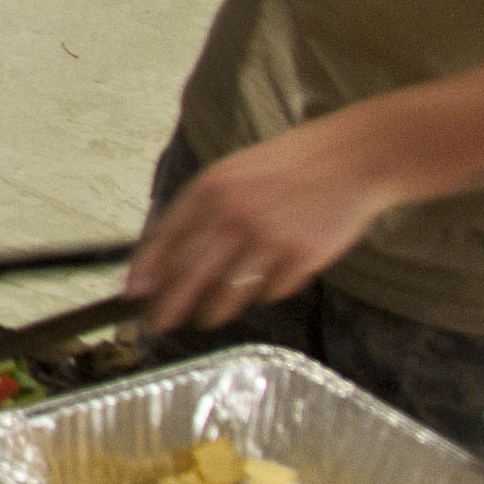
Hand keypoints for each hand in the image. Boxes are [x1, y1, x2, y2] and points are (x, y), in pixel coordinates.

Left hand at [126, 134, 404, 331]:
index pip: (166, 238)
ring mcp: (269, 238)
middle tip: (157, 324)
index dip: (145, 271)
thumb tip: (167, 252)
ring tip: (209, 316)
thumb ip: (201, 210)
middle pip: (189, 274)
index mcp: (212, 188)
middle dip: (169, 306)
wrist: (352, 159)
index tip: (131, 293)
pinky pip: (271, 292)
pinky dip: (267, 292)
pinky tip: (272, 278)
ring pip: (228, 293)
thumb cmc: (290, 166)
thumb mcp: (234, 173)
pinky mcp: (301, 258)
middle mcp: (234, 214)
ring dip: (214, 310)